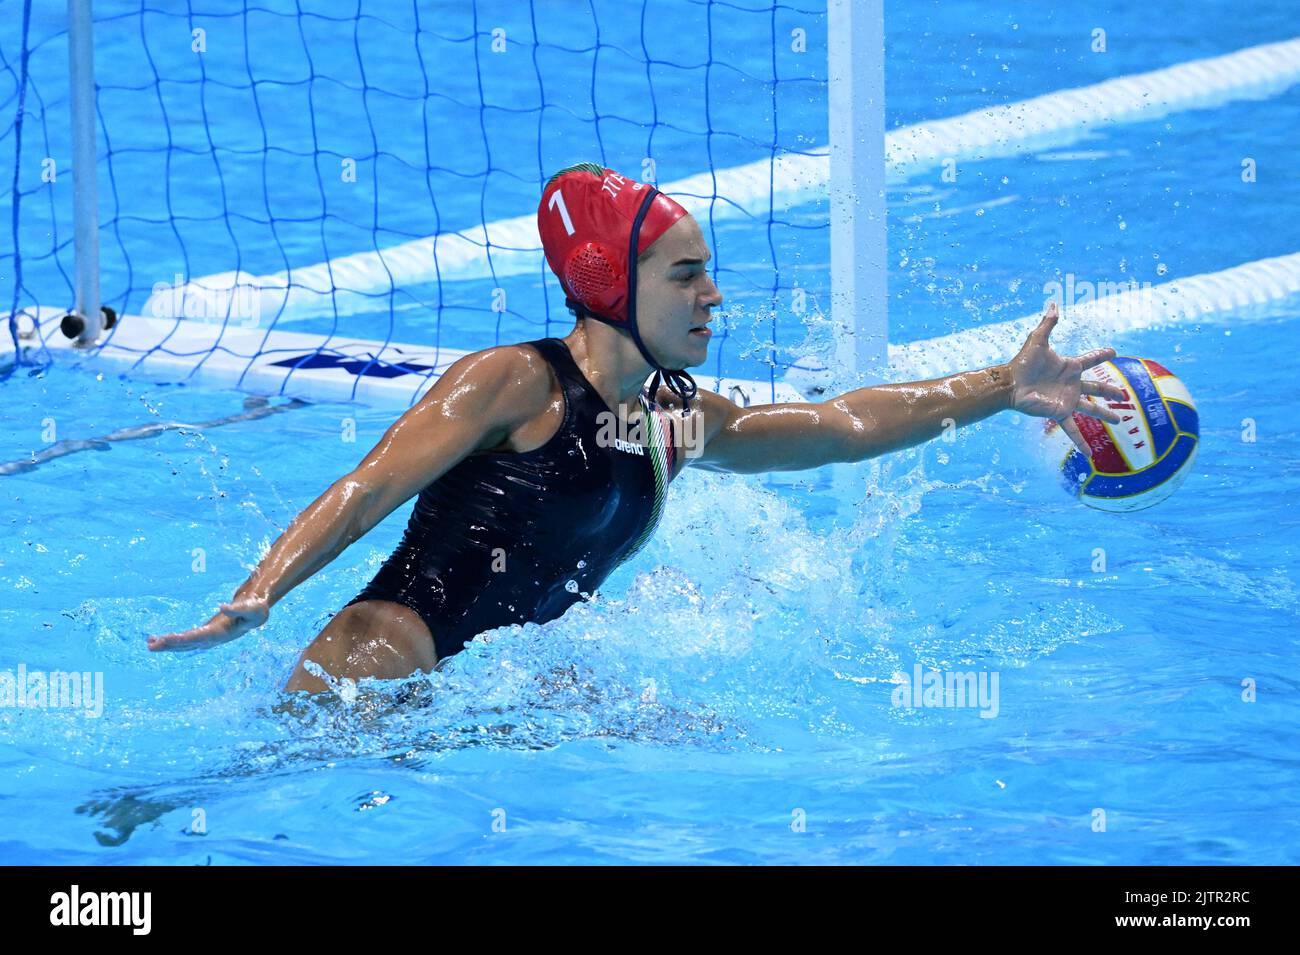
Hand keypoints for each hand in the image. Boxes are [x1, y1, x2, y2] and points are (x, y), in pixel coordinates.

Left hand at [147, 594, 270, 651]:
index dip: (182, 639)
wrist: (258, 613)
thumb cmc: (257, 609)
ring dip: (167, 645)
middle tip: (151, 646)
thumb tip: (222, 606)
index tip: (166, 639)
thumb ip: (239, 608)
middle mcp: (213, 639)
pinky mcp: (205, 634)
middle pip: (188, 644)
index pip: (198, 637)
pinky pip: (185, 640)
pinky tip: (157, 639)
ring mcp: (208, 638)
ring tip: (149, 645)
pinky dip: (171, 641)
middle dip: (170, 645)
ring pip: (184, 645)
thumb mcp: (253, 608)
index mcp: (221, 633)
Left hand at [1006, 302, 1126, 456]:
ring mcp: (1067, 400)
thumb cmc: (1022, 362)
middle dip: (1111, 390)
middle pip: (1097, 387)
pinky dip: (1081, 443)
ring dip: (1106, 415)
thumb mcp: (1037, 340)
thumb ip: (1048, 323)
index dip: (1102, 355)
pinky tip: (1089, 455)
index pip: (1090, 359)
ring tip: (1120, 421)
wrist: (1010, 384)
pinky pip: (1072, 430)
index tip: (1113, 352)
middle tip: (1124, 395)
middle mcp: (1071, 384)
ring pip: (1092, 409)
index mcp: (1070, 366)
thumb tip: (1054, 303)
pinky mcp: (1059, 413)